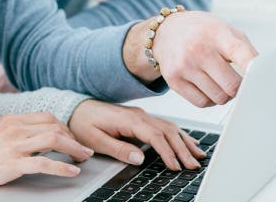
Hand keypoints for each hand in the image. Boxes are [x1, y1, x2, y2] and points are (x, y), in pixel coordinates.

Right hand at [0, 112, 92, 201]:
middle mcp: (13, 128)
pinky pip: (44, 163)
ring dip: (73, 148)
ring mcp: (13, 145)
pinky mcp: (12, 164)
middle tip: (83, 149)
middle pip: (53, 125)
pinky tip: (72, 171)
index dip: (63, 127)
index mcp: (10, 120)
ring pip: (53, 139)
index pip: (45, 116)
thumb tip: (35, 137)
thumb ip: (14, 133)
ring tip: (83, 157)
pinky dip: (62, 167)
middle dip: (72, 137)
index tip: (71, 138)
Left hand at [69, 100, 204, 170]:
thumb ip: (118, 149)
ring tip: (198, 155)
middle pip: (167, 131)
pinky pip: (164, 125)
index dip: (168, 151)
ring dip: (184, 141)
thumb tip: (140, 158)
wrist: (77, 108)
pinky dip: (178, 134)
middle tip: (193, 165)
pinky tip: (186, 141)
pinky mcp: (140, 117)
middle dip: (182, 148)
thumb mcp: (95, 140)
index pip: (155, 135)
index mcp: (129, 120)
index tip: (176, 166)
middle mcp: (139, 115)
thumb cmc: (83, 124)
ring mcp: (141, 115)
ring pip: (169, 127)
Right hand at [124, 11, 257, 107]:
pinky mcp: (173, 79)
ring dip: (225, 95)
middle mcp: (199, 49)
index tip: (262, 79)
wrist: (166, 31)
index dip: (254, 69)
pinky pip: (202, 103)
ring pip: (218, 98)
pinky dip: (210, 100)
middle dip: (240, 88)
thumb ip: (245, 49)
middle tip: (238, 82)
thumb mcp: (224, 29)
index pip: (240, 53)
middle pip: (232, 86)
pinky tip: (207, 87)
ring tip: (220, 81)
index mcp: (216, 34)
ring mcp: (184, 65)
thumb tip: (264, 74)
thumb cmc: (202, 31)